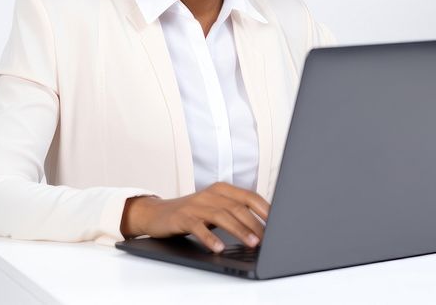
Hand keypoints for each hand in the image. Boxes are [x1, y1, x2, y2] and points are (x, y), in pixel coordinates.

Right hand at [120, 182, 269, 252]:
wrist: (157, 213)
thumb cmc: (192, 212)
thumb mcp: (215, 208)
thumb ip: (234, 212)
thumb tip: (263, 228)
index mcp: (222, 189)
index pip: (249, 196)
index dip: (265, 208)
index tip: (278, 222)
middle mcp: (211, 194)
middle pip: (238, 207)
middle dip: (255, 224)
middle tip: (268, 238)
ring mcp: (196, 205)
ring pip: (222, 216)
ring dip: (239, 230)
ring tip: (252, 243)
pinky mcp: (183, 217)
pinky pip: (198, 227)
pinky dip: (209, 237)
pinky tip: (218, 247)